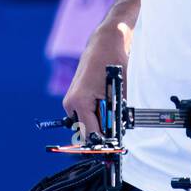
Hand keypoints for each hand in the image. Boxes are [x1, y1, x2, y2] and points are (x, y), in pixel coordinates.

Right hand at [62, 18, 132, 141]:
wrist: (106, 42)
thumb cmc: (112, 62)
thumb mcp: (118, 93)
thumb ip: (115, 116)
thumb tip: (117, 134)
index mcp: (79, 103)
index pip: (91, 135)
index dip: (105, 143)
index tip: (115, 149)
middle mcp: (71, 103)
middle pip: (87, 131)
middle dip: (103, 131)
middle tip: (118, 122)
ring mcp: (71, 100)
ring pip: (87, 123)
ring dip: (101, 121)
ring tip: (112, 105)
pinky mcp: (75, 97)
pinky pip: (86, 114)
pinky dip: (97, 113)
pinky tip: (106, 101)